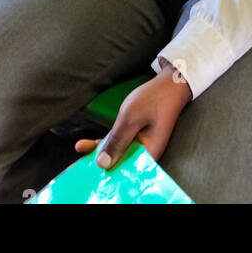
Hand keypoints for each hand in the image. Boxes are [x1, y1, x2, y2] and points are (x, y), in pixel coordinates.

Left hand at [73, 61, 191, 168]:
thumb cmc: (154, 98)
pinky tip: (94, 141)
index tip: (89, 166)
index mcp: (149, 153)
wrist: (172, 83)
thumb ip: (116, 141)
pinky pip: (122, 143)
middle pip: (120, 161)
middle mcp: (147, 153)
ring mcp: (143, 144)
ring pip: (119, 151)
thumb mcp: (130, 118)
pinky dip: (109, 141)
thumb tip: (102, 164)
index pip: (125, 169)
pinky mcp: (140, 136)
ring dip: (101, 149)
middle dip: (99, 159)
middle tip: (79, 150)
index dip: (106, 169)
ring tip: (81, 146)